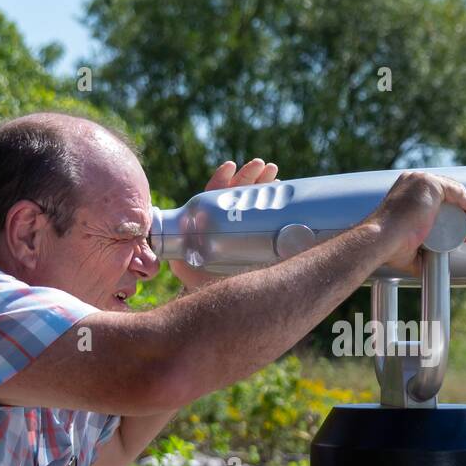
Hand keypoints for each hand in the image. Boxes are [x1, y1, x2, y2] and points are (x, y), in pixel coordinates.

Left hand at [170, 158, 279, 290]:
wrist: (224, 298)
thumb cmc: (205, 285)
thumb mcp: (189, 272)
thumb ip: (183, 262)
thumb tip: (186, 245)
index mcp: (207, 222)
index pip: (213, 194)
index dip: (221, 180)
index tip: (231, 167)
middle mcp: (226, 221)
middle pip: (235, 192)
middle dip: (248, 176)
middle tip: (264, 166)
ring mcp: (244, 226)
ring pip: (252, 198)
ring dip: (263, 181)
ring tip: (275, 171)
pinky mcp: (261, 234)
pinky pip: (265, 212)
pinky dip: (273, 198)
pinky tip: (282, 188)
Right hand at [363, 171, 465, 274]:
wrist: (380, 240)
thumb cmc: (389, 246)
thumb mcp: (408, 247)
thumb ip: (418, 253)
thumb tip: (429, 268)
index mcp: (408, 188)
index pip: (440, 196)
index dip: (453, 214)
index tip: (457, 236)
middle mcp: (416, 179)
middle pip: (450, 194)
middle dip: (461, 214)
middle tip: (464, 236)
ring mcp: (424, 179)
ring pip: (458, 194)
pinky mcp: (432, 184)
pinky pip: (463, 196)